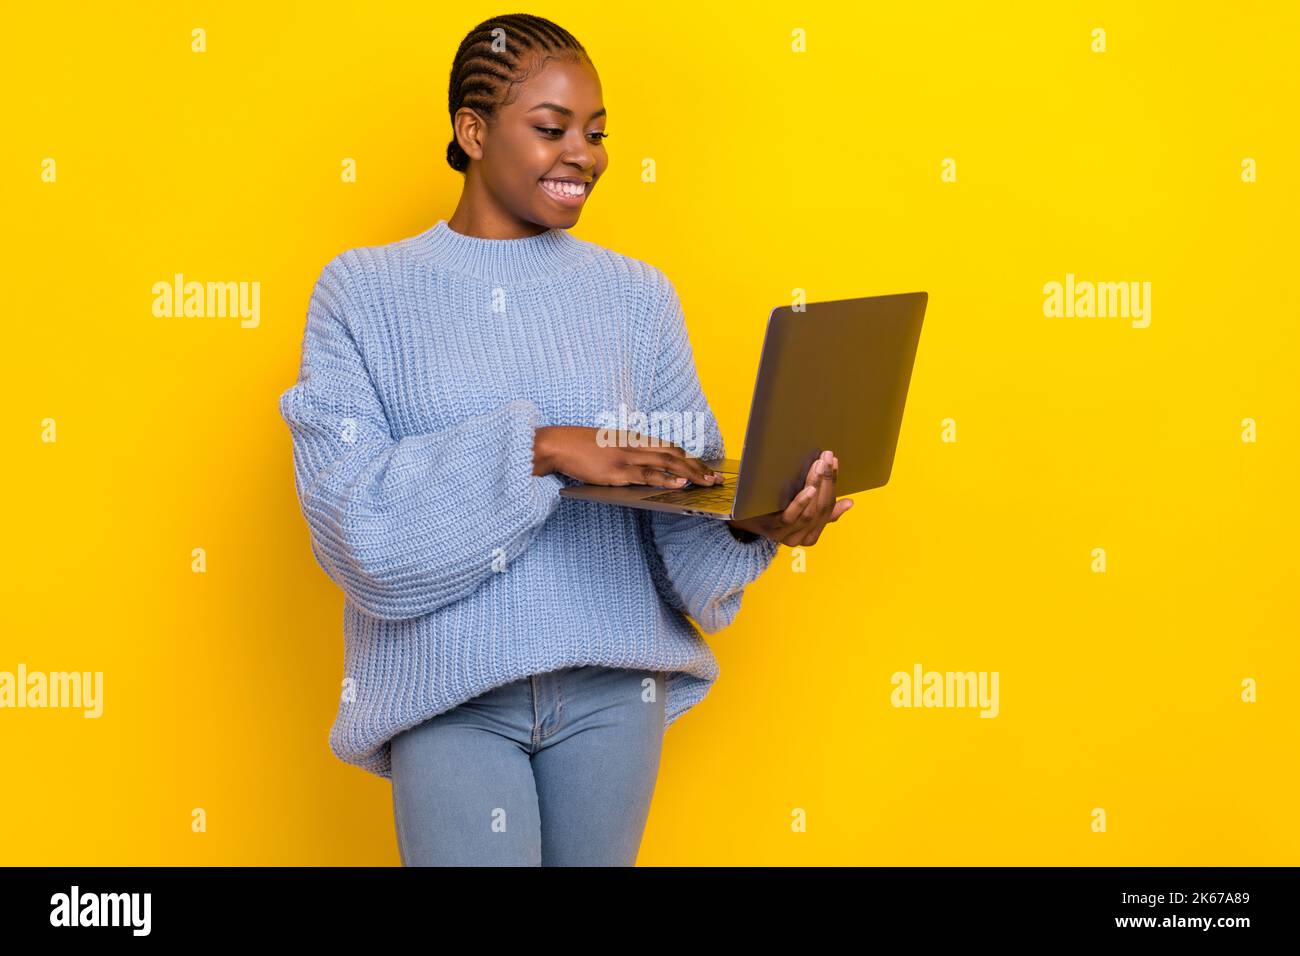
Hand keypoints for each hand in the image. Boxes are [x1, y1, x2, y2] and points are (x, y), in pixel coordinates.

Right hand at [533, 426, 725, 488]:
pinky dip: (665, 480)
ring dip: (690, 474)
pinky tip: (680, 485)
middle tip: (716, 479)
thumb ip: (629, 453)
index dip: (691, 458)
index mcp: (634, 438)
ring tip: (707, 483)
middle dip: (698, 467)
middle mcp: (635, 445)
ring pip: (666, 464)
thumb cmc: (581, 447)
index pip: (670, 447)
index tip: (706, 467)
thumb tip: (646, 466)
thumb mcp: (610, 445)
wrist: (558, 444)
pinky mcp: (616, 472)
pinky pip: (646, 476)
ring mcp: (626, 458)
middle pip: (674, 455)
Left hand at [727, 450, 852, 545]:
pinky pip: (791, 516)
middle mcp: (800, 537)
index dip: (834, 485)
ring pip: (809, 512)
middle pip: (821, 509)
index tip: (835, 463)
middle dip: (827, 481)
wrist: (738, 518)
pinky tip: (809, 488)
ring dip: (817, 486)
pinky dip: (802, 502)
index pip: (829, 508)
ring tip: (820, 466)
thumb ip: (822, 510)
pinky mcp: (771, 528)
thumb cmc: (769, 510)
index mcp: (811, 534)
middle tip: (828, 459)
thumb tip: (849, 503)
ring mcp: (785, 534)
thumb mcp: (798, 509)